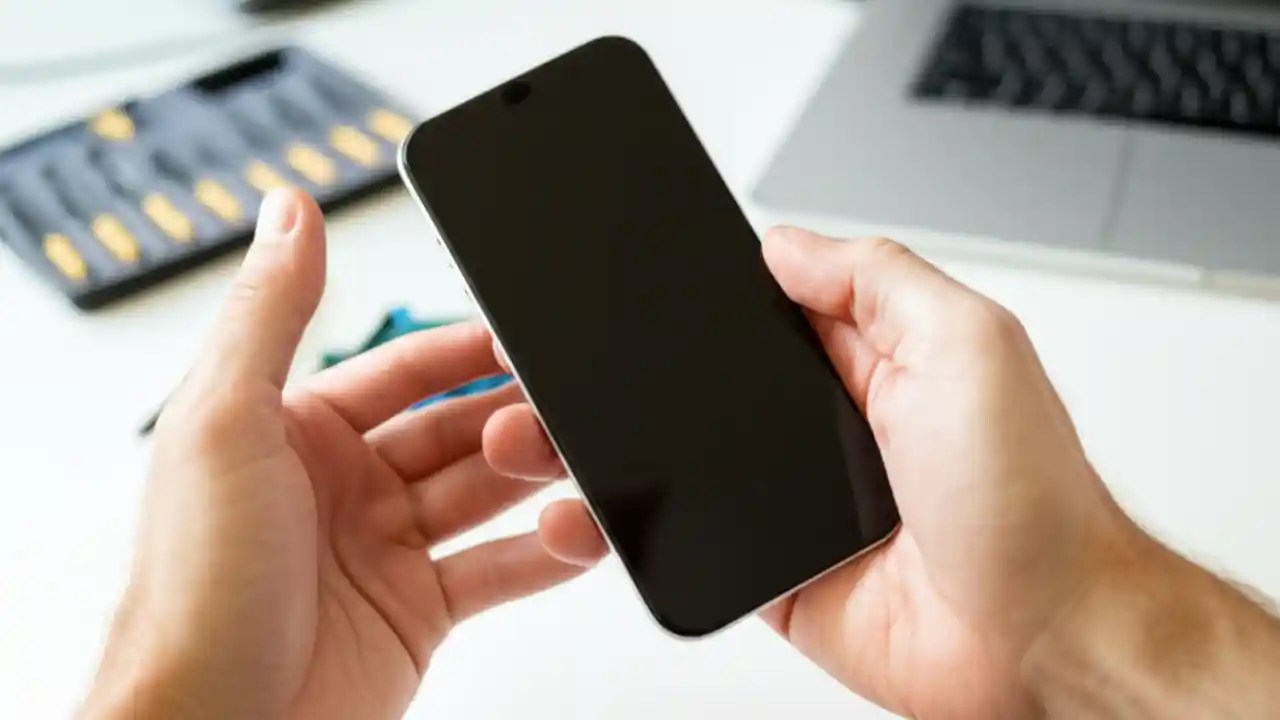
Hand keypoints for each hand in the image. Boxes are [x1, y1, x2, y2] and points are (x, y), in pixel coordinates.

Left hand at [82, 190, 605, 719]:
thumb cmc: (196, 590)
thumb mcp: (223, 423)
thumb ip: (272, 313)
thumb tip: (291, 211)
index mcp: (294, 432)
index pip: (401, 369)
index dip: (464, 348)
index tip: (523, 335)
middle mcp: (343, 488)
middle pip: (456, 429)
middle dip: (510, 416)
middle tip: (555, 411)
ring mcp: (385, 552)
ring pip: (487, 495)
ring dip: (536, 478)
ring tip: (576, 466)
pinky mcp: (420, 615)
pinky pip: (500, 569)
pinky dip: (547, 552)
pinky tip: (577, 532)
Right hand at [490, 228, 1141, 716]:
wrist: (1039, 640)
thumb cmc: (1029, 500)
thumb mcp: (968, 344)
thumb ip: (877, 279)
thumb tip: (784, 243)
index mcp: (870, 357)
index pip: (763, 308)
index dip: (701, 293)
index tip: (628, 279)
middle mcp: (828, 424)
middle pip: (711, 382)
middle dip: (641, 371)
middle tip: (567, 359)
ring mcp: (796, 500)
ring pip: (688, 461)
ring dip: (627, 448)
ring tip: (547, 430)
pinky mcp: (772, 570)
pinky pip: (692, 540)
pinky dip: (643, 530)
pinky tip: (594, 510)